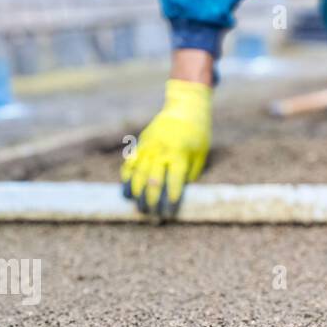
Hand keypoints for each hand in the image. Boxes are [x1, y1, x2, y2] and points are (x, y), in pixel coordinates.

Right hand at [121, 78, 211, 218]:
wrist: (184, 109)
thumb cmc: (197, 136)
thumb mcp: (200, 156)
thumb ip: (189, 175)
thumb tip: (178, 196)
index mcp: (178, 154)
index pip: (173, 181)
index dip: (171, 199)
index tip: (169, 213)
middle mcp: (160, 151)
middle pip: (152, 180)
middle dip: (152, 200)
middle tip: (153, 216)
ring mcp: (148, 147)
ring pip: (137, 173)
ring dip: (137, 194)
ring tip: (140, 209)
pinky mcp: (140, 144)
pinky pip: (129, 164)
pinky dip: (127, 179)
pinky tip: (127, 193)